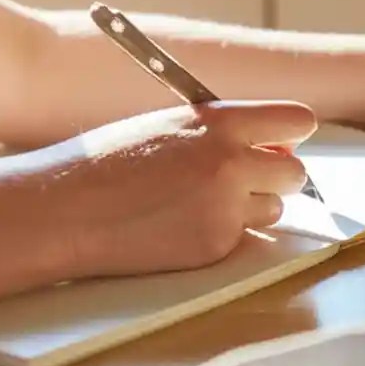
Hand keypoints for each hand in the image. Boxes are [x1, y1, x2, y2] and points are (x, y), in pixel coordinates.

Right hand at [49, 101, 315, 278]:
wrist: (67, 209)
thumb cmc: (112, 161)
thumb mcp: (172, 126)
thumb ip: (225, 132)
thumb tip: (277, 146)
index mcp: (221, 123)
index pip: (297, 121)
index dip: (290, 134)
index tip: (280, 143)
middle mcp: (233, 163)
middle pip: (297, 172)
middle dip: (276, 176)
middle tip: (243, 179)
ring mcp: (228, 208)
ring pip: (276, 208)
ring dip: (253, 206)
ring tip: (200, 201)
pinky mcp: (218, 244)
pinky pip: (244, 237)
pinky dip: (224, 231)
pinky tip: (182, 224)